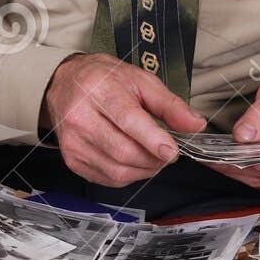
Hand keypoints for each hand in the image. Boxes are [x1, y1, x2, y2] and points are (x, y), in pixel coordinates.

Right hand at [41, 53, 206, 186]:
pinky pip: (108, 179)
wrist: (64, 83)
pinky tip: (134, 161)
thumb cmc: (104, 80)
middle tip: (168, 152)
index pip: (127, 120)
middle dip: (154, 159)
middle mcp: (80, 118)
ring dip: (144, 170)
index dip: (152, 140)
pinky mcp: (72, 160)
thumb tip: (195, 124)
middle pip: (123, 151)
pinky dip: (129, 175)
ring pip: (117, 170)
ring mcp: (73, 143)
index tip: (172, 151)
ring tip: (153, 156)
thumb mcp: (140, 80)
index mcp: (98, 91)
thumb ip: (169, 104)